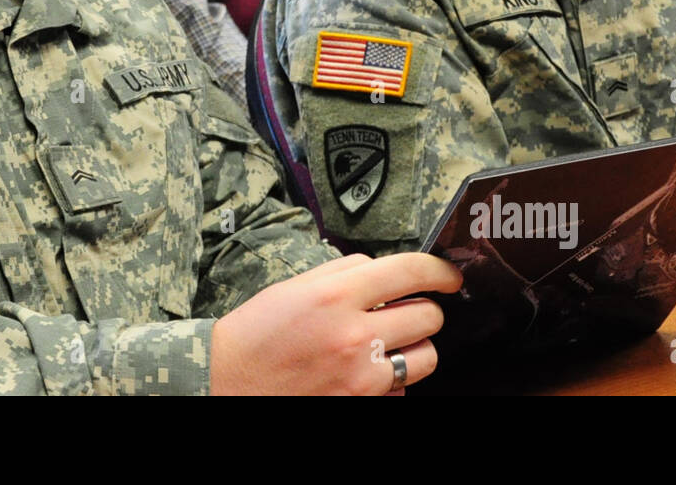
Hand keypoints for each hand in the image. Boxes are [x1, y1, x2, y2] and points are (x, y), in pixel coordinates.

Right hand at [209, 252, 461, 394]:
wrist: (226, 385)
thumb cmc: (256, 334)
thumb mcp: (294, 287)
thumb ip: (342, 273)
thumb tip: (381, 269)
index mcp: (336, 296)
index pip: (411, 271)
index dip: (440, 270)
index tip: (449, 275)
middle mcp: (354, 336)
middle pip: (429, 316)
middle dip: (423, 310)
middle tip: (403, 311)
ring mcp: (361, 377)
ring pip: (426, 356)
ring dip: (414, 347)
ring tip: (387, 343)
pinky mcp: (362, 404)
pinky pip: (402, 390)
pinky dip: (392, 381)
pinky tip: (365, 372)